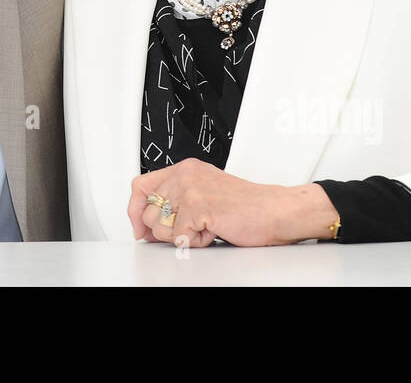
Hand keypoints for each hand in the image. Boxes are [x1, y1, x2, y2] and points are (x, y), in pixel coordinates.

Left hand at [128, 158, 338, 246]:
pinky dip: (197, 242)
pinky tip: (214, 231)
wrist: (275, 211)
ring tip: (206, 227)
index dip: (135, 209)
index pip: (140, 185)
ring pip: (159, 226)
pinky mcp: (198, 206)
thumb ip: (176, 201)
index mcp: (185, 168)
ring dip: (182, 236)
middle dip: (163, 230)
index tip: (139, 226)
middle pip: (147, 210)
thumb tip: (146, 224)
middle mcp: (185, 174)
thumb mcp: (204, 193)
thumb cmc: (246, 207)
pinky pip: (179, 237)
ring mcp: (190, 189)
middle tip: (190, 230)